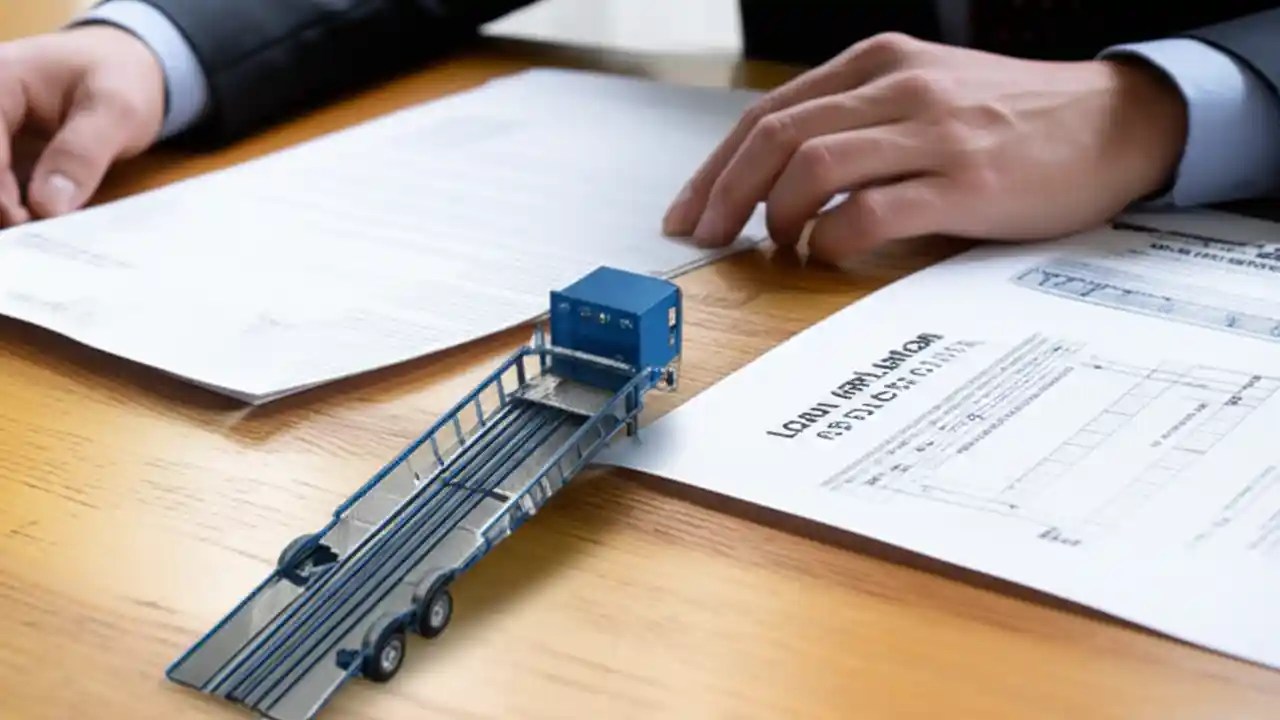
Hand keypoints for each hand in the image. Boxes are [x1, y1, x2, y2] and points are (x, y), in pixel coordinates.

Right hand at [0, 25, 164, 226]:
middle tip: (29, 238)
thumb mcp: (117, 109)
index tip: (24, 222)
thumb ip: (83, 153)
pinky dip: (12, 209)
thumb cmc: (121, 78)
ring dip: (4, 208)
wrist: (127, 68)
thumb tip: (48, 207)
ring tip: (35, 237)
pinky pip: (1, 187)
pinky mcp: (1, 154)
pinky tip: (37, 229)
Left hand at [663, 33, 1187, 265]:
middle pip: (777, 135)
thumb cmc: (1008, 118)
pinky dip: (832, 239)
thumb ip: (854, 121)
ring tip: (774, 246)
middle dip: (723, 192)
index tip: (687, 208)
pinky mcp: (966, 183)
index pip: (770, 112)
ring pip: (813, 165)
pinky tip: (826, 254)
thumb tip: (773, 178)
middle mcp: (899, 87)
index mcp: (879, 63)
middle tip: (702, 236)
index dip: (715, 166)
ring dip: (775, 215)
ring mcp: (933, 133)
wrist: (1112, 122)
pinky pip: (870, 211)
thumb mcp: (921, 94)